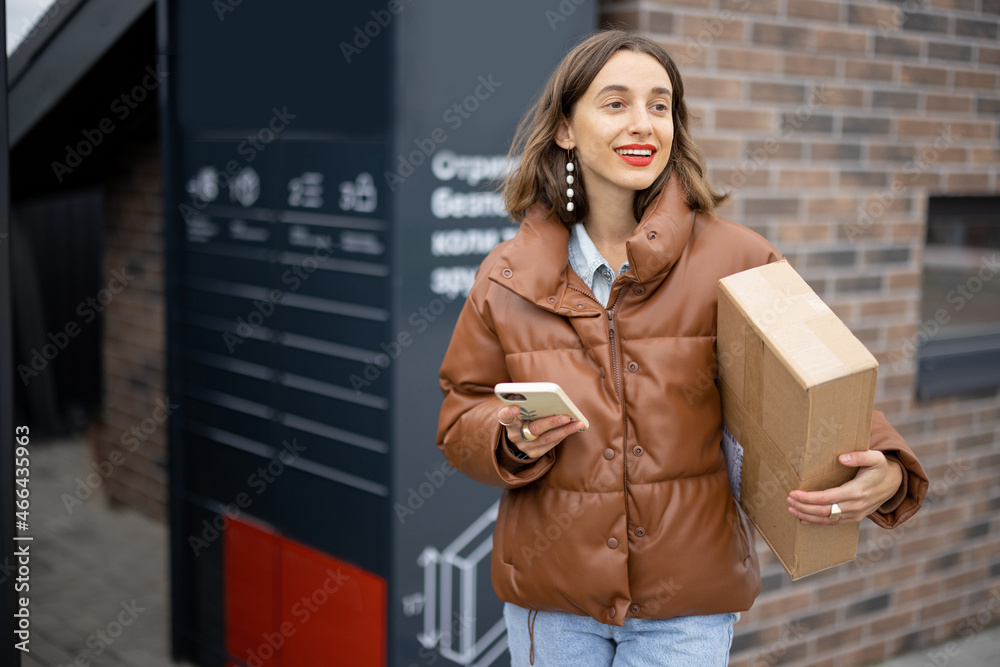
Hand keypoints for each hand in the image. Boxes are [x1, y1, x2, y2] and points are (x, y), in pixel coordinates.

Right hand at [498, 406, 585, 459]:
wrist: (519, 436)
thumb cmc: (523, 416)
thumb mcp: (522, 409)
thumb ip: (529, 404)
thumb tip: (552, 397)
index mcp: (509, 422)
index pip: (505, 417)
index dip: (509, 413)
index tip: (516, 407)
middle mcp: (515, 436)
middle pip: (534, 428)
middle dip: (551, 422)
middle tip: (566, 416)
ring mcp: (525, 446)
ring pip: (547, 439)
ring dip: (564, 430)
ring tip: (578, 423)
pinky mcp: (534, 453)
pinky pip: (551, 444)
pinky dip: (563, 435)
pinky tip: (573, 428)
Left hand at [786, 451, 902, 525]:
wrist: (894, 484)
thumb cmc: (880, 468)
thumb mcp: (875, 457)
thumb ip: (859, 456)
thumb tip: (842, 458)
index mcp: (857, 491)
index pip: (828, 498)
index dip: (809, 497)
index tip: (794, 493)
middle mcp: (855, 506)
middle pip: (824, 511)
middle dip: (804, 506)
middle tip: (788, 499)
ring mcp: (855, 514)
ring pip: (827, 519)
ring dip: (807, 515)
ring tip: (791, 509)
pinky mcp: (854, 518)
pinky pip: (833, 523)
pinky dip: (817, 522)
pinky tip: (803, 519)